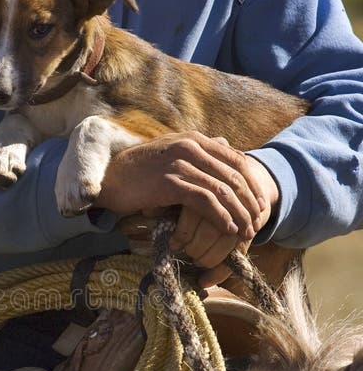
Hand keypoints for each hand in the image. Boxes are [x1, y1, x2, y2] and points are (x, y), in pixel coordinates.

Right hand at [96, 133, 278, 283]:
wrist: (107, 178)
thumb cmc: (139, 171)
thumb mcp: (171, 153)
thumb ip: (198, 150)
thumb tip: (225, 144)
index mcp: (194, 139)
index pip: (236, 159)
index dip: (253, 183)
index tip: (262, 203)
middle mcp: (190, 146)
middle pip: (234, 175)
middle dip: (251, 201)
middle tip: (260, 221)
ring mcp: (180, 164)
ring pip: (223, 189)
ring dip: (240, 213)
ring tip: (247, 231)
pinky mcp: (169, 183)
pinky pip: (205, 200)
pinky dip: (221, 216)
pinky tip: (228, 229)